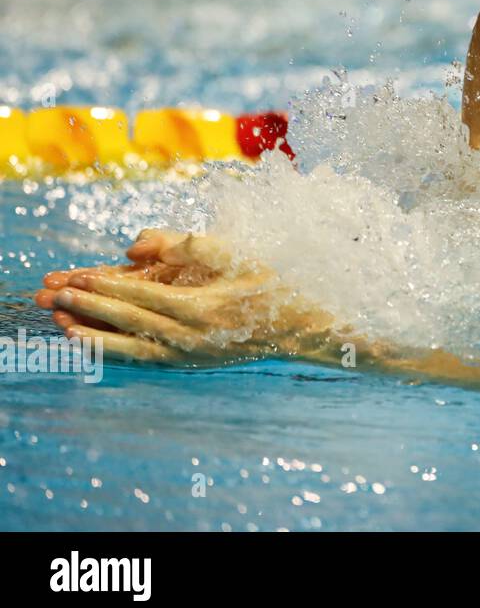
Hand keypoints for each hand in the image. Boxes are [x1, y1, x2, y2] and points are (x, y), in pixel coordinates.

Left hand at [35, 230, 331, 365]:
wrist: (298, 328)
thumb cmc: (268, 284)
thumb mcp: (234, 254)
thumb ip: (186, 244)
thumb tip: (134, 246)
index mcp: (203, 306)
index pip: (142, 294)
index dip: (106, 285)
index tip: (75, 276)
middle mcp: (192, 336)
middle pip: (129, 320)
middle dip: (89, 306)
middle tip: (53, 295)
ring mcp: (189, 354)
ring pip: (130, 345)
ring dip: (94, 334)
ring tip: (61, 323)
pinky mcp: (190, 363)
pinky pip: (143, 360)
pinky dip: (114, 352)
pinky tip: (91, 344)